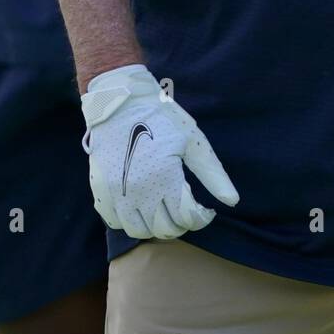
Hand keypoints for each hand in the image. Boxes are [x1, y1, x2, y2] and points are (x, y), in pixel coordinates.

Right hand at [81, 63, 238, 238]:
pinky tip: (141, 205)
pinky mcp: (100, 191)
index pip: (187, 218)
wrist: (118, 101)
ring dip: (155, 226)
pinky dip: (130, 220)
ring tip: (164, 210)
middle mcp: (139, 191)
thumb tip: (233, 201)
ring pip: (139, 231)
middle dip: (181, 224)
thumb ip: (213, 174)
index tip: (205, 210)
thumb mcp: (192, 141)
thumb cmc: (160, 118)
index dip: (201, 218)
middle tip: (185, 209)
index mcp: (164, 178)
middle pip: (164, 229)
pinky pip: (115, 223)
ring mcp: (116, 194)